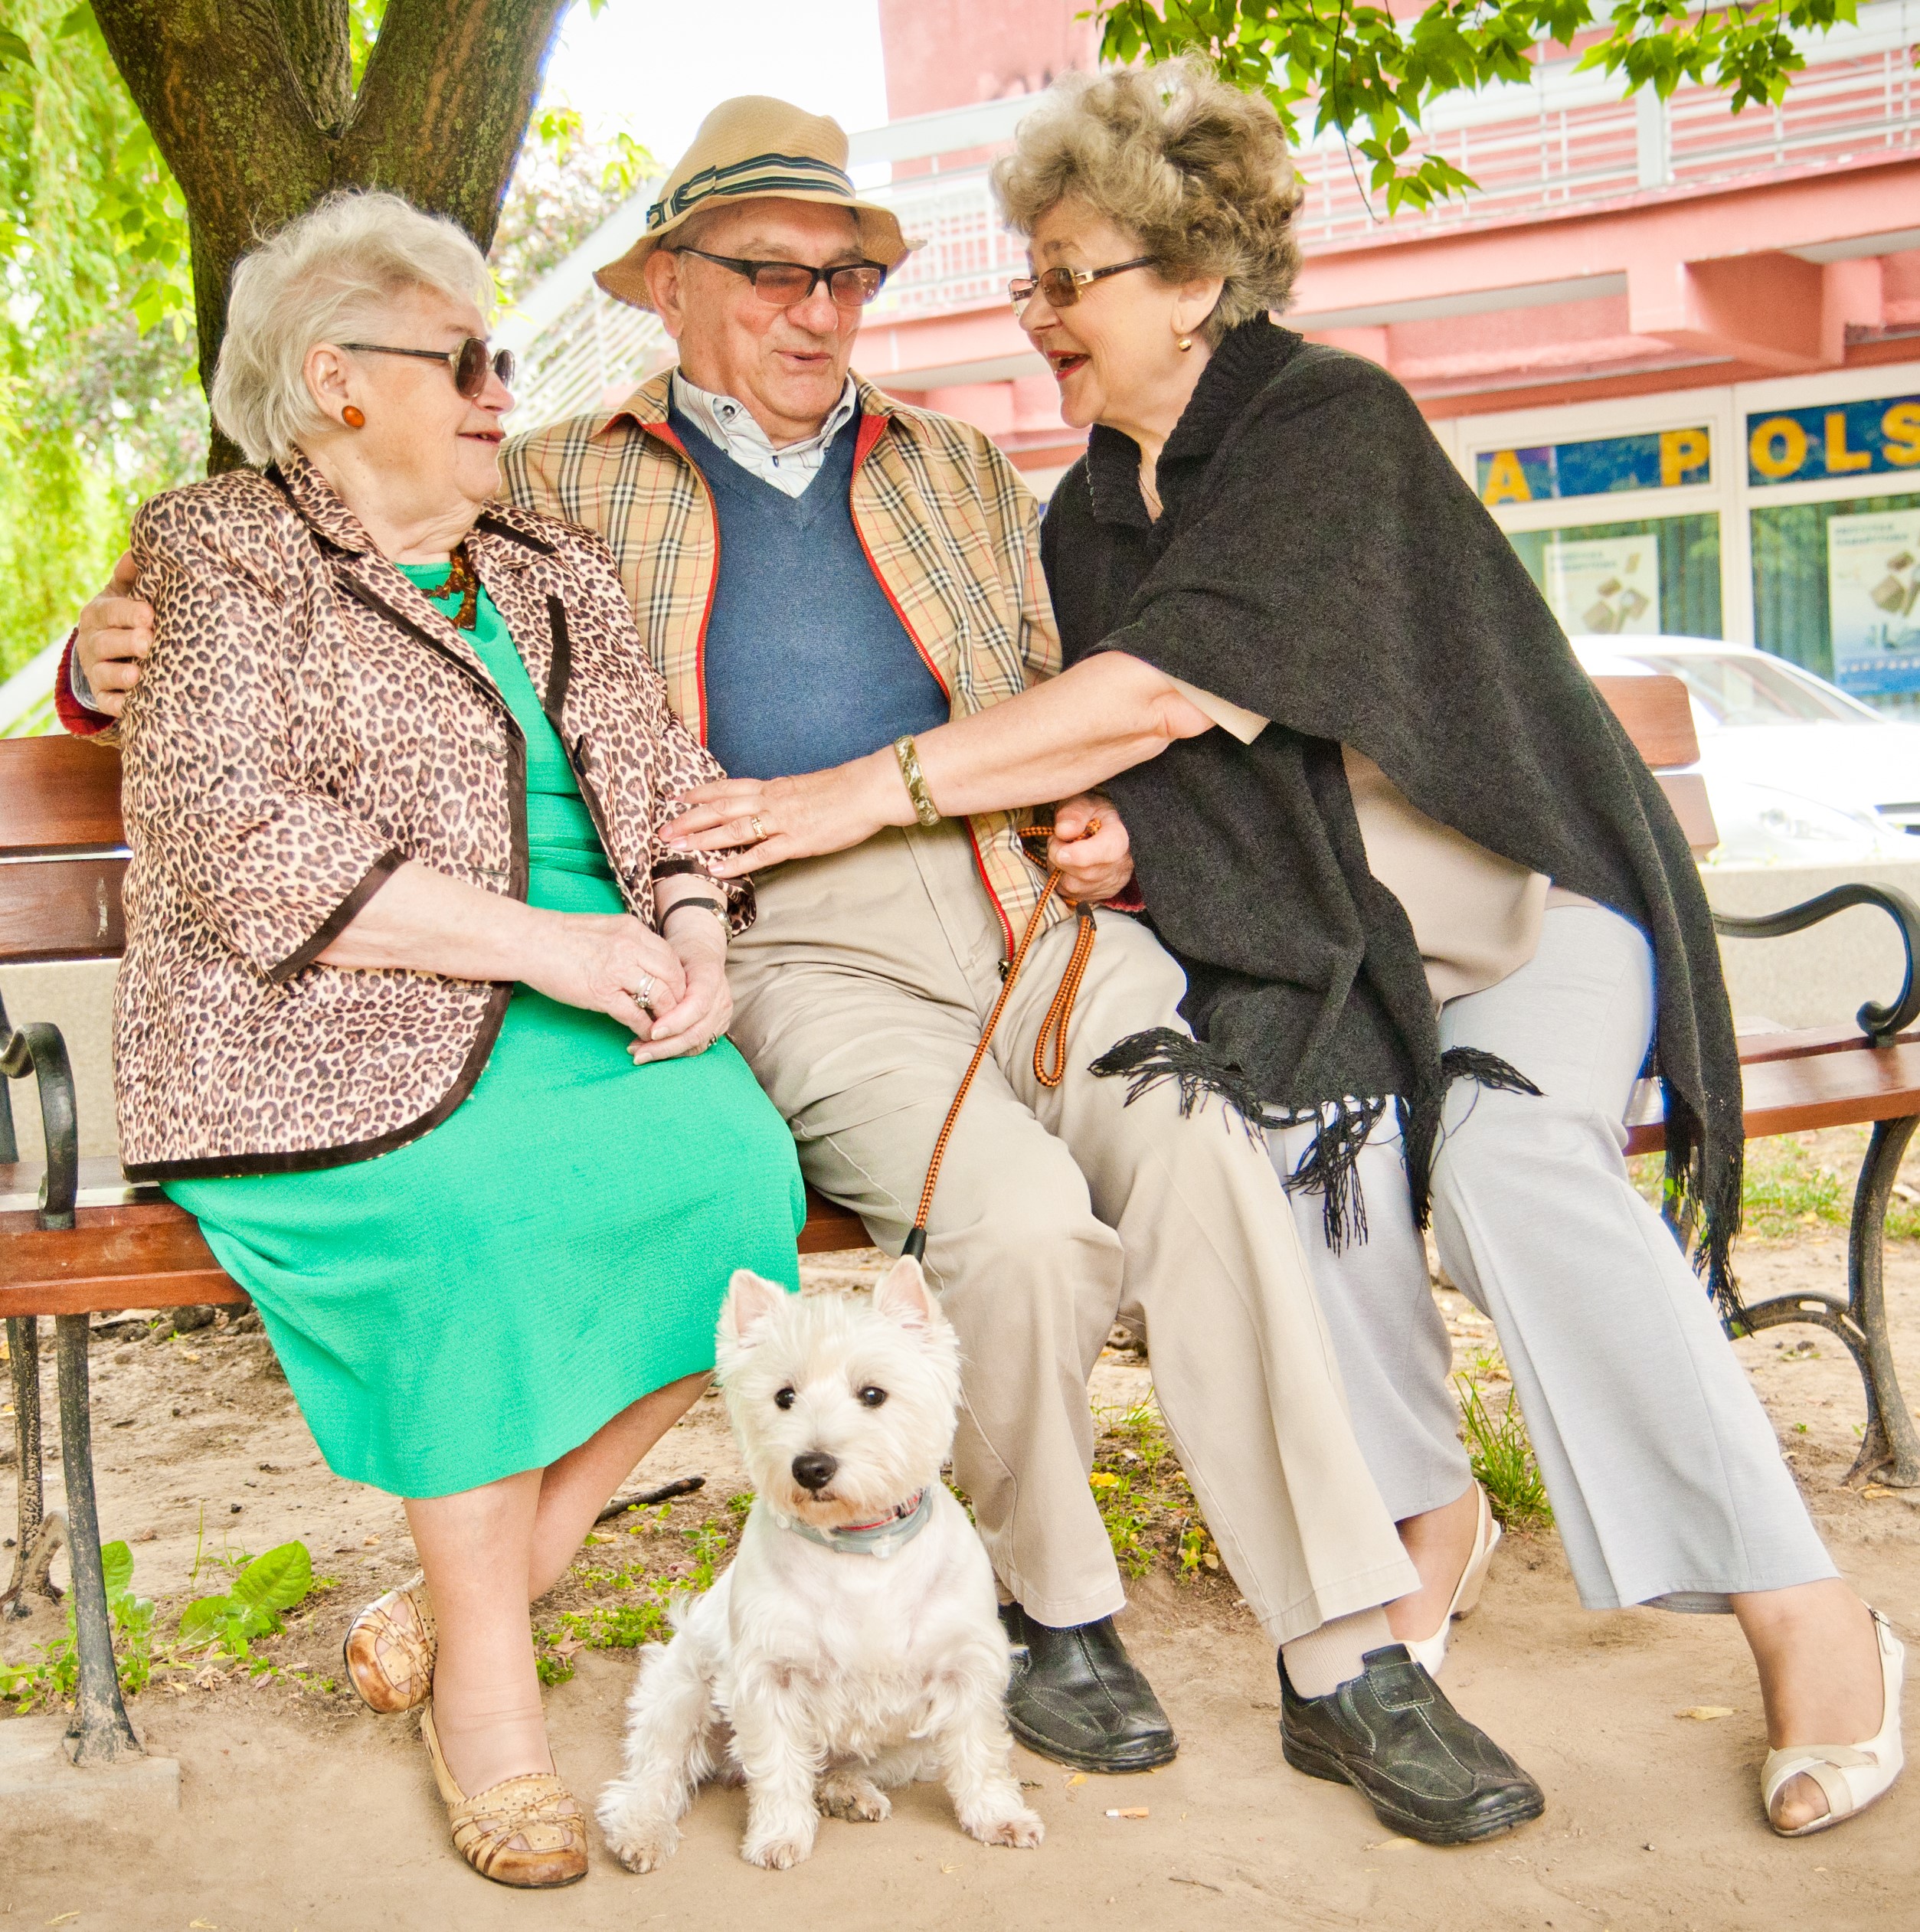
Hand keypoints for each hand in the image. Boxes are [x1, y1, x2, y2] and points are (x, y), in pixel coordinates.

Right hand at [76, 552, 153, 718]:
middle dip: (126, 642)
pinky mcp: (102, 696)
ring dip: (120, 675)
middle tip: (148, 641)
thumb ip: (130, 574)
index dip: (128, 613)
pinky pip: (107, 703)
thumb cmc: (125, 616)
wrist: (107, 652)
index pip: (110, 611)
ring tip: (138, 675)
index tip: (150, 613)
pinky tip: (132, 705)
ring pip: (104, 674)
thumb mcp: (124, 593)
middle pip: (106, 643)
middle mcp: (92, 642)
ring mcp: (95, 671)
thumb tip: (140, 550)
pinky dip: (118, 705)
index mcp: (98, 614)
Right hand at [519, 913, 686, 1038]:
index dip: (677, 978)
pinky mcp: (602, 993)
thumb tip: (643, 959)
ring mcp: (618, 970)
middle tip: (676, 1012)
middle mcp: (631, 946)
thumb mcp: (604, 928)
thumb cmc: (560, 935)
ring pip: (660, 996)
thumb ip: (627, 942)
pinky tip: (644, 1033)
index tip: (675, 992)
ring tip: (663, 1026)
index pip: (670, 956)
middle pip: (673, 976)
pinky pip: (635, 1015)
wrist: (529, 940)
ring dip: (666, 1015)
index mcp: (632, 929)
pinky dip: (644, 1027)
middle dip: (678, 998)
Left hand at [629, 907, 732, 1063]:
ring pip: (697, 1043)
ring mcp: (723, 1015)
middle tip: (638, 1053)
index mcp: (711, 977)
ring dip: (667, 1052)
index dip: (676, 1021)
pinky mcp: (718, 1027)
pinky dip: (675, 1051)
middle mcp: (721, 999)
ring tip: (640, 1053)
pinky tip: (654, 1050)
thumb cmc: (680, 954)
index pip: (698, 1005)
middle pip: (697, 1031)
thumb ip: (661, 980)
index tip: (651, 1031)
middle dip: (666, 1045)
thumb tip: (640, 1004)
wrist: (701, 952)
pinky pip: (697, 1046)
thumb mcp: (667, 957)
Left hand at [664, 752, 908, 877]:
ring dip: (703, 839)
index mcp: (773, 787)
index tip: (676, 797)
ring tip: (678, 848)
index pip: (727, 788)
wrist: (868, 789)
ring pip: (733, 829)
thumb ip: (782, 796)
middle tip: (663, 830)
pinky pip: (761, 853)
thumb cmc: (843, 790)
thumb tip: (768, 802)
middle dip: (689, 819)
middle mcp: (770, 801)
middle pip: (720, 809)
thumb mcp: (805, 787)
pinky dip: (737, 862)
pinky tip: (717, 869)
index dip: (699, 793)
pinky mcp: (797, 841)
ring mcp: (782, 821)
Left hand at [1049, 793, 1133, 903]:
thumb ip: (1073, 813)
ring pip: (1073, 886)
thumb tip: (1063, 831)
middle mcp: (1121, 866)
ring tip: (1065, 850)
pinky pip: (1070, 894)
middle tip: (1059, 839)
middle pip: (1084, 873)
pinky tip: (1068, 864)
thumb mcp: (1085, 803)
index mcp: (1122, 838)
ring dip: (1058, 868)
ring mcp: (1111, 884)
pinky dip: (1061, 879)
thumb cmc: (1095, 815)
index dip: (1081, 854)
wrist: (1109, 831)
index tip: (1062, 847)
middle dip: (1060, 855)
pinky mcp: (1098, 895)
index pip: (1108, 852)